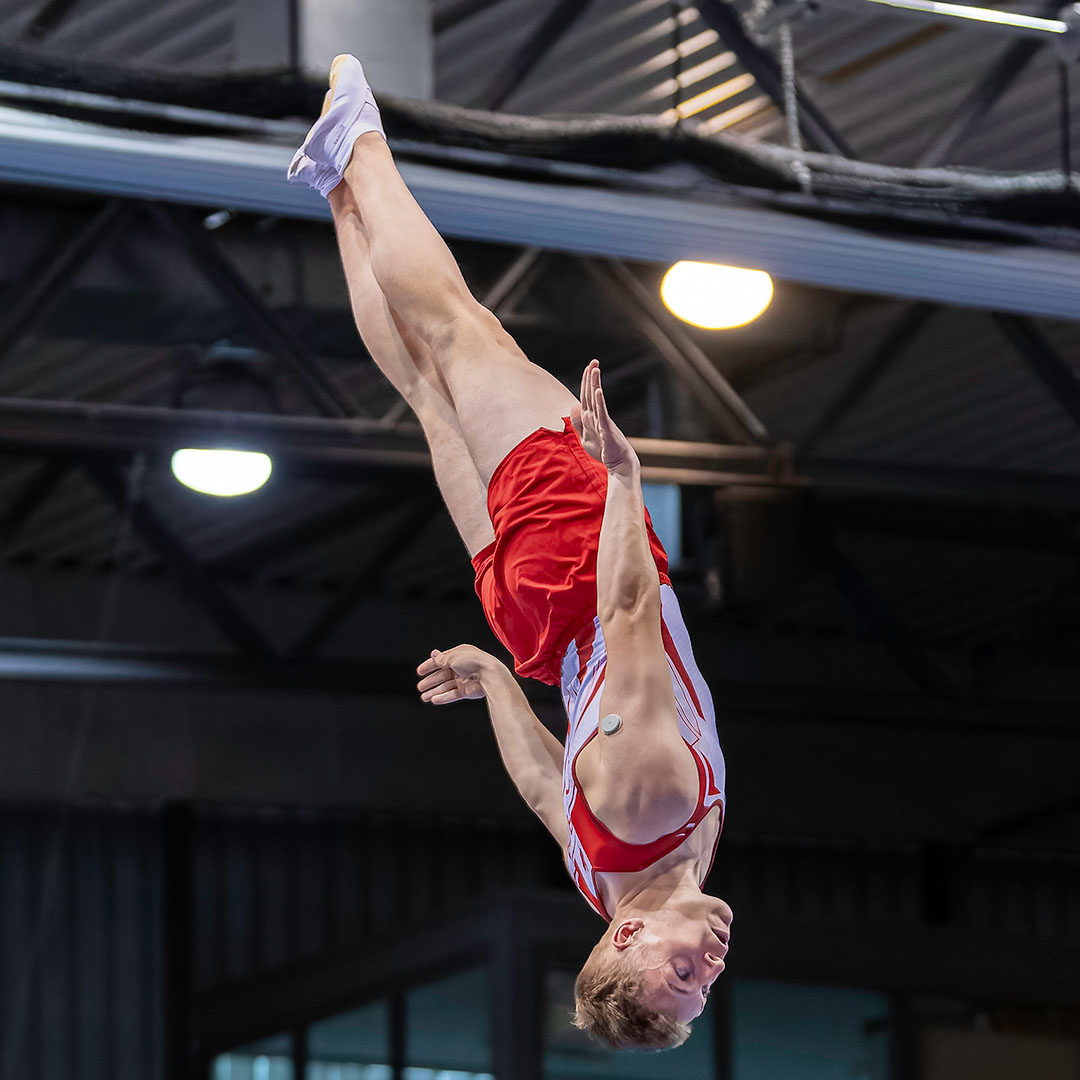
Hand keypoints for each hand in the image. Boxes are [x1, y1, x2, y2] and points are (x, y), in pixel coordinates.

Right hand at [416, 645, 497, 703]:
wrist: (489, 675)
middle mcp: (461, 667)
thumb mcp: (453, 657)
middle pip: (442, 675)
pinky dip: (443, 697)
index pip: (441, 661)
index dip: (429, 666)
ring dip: (434, 691)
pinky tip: (434, 700)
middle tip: (420, 687)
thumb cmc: (475, 662)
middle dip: (430, 681)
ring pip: (446, 686)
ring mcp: (464, 679)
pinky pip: (452, 694)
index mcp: (459, 655)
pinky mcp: (467, 691)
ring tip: (424, 696)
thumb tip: (434, 655)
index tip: (419, 671)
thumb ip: (441, 659)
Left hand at [576, 360, 637, 474]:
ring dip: (595, 383)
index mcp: (590, 417)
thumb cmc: (603, 450)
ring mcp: (602, 421)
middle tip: (594, 360)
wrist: (618, 463)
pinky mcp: (606, 428)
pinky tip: (598, 390)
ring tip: (595, 369)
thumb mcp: (585, 437)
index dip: (585, 381)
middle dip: (591, 376)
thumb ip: (578, 422)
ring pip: (596, 399)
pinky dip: (599, 402)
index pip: (585, 395)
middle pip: (590, 393)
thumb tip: (573, 406)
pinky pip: (601, 413)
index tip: (588, 367)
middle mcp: (596, 416)